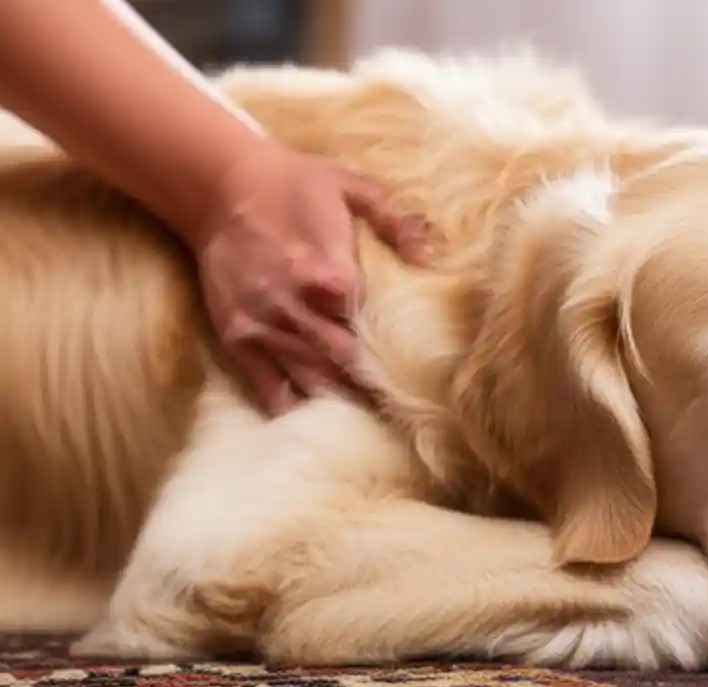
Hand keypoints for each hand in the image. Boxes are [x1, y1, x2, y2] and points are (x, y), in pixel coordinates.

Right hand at [191, 144, 430, 414]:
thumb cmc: (295, 184)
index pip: (367, 325)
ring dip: (341, 401)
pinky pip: (267, 384)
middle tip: (406, 415)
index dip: (392, 351)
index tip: (420, 375)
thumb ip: (395, 221)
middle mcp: (295, 306)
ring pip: (310, 377)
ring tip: (374, 426)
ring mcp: (264, 325)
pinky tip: (317, 424)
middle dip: (373, 387)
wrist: (220, 186)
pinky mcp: (238, 337)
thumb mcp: (351, 187)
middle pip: (342, 360)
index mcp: (328, 272)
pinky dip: (292, 406)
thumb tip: (431, 259)